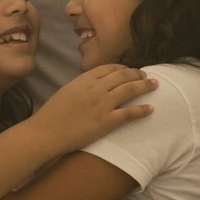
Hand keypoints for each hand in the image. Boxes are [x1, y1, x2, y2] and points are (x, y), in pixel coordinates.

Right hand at [28, 64, 155, 154]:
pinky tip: (150, 109)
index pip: (110, 68)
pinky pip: (129, 113)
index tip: (130, 70)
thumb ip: (83, 84)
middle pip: (123, 76)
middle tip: (146, 76)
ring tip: (154, 85)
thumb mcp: (68, 89)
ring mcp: (103, 104)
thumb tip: (96, 83)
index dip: (123, 68)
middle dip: (138, 74)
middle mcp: (97, 88)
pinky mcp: (106, 122)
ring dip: (144, 86)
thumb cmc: (53, 112)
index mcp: (85, 79)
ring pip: (130, 90)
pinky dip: (142, 110)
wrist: (46, 131)